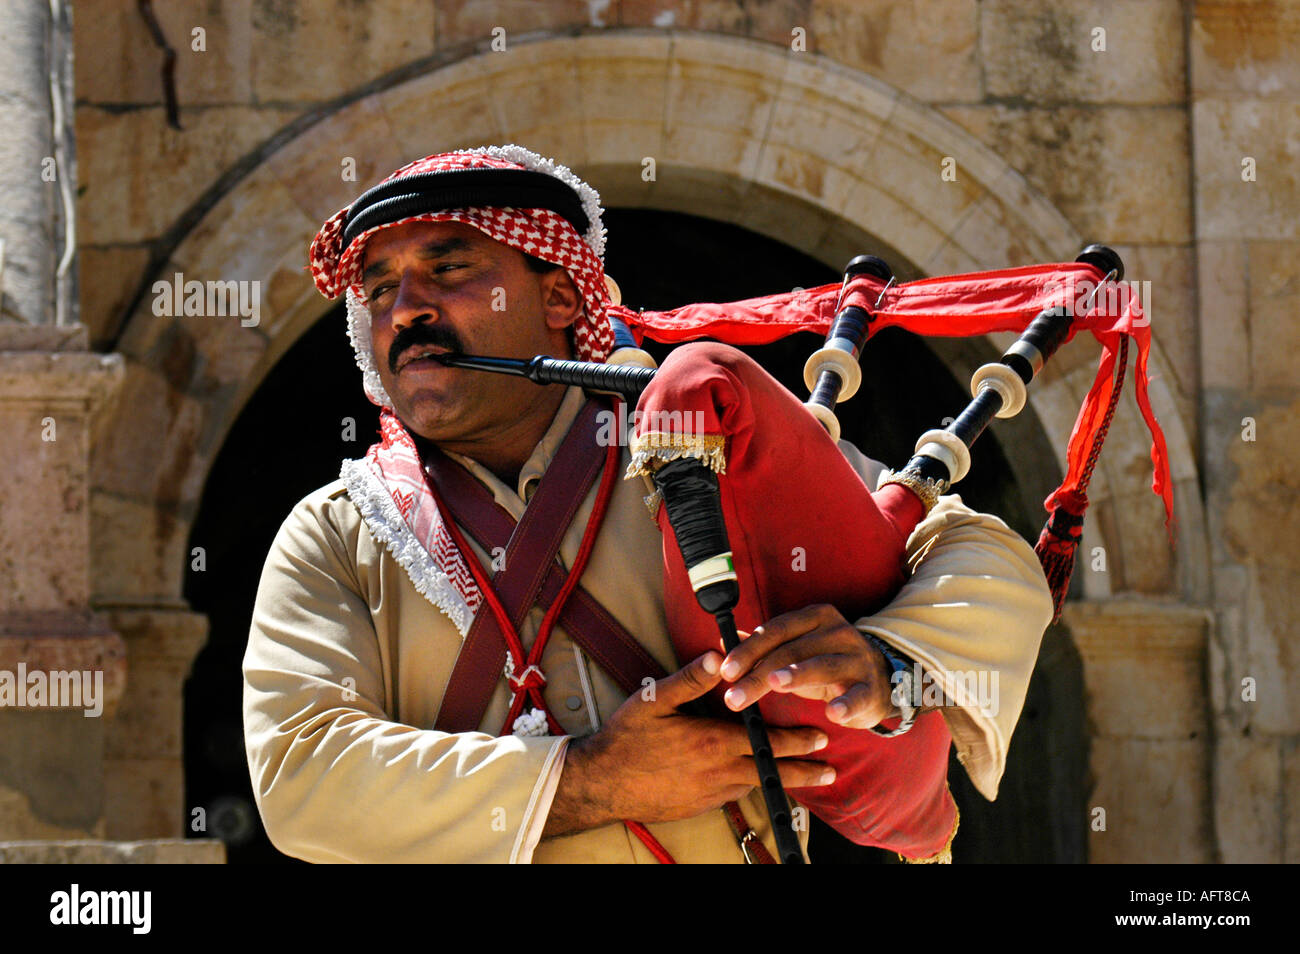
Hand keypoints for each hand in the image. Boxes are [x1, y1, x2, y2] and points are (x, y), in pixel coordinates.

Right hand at [542, 651, 833, 835]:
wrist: (601, 784)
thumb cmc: (626, 738)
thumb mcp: (655, 700)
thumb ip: (690, 679)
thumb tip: (718, 655)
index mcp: (712, 742)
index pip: (766, 742)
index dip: (797, 742)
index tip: (821, 739)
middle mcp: (718, 772)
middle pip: (771, 773)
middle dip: (803, 771)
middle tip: (829, 771)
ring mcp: (709, 793)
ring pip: (754, 786)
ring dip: (781, 782)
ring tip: (803, 779)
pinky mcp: (699, 806)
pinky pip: (733, 795)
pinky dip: (751, 787)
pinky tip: (753, 781)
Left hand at [718, 604, 894, 729]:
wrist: (879, 679)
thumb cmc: (826, 664)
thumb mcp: (795, 651)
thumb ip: (762, 647)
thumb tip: (721, 644)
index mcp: (815, 618)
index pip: (776, 630)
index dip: (749, 650)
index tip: (725, 671)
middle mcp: (838, 632)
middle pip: (792, 651)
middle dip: (760, 674)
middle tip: (734, 697)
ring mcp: (857, 658)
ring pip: (822, 666)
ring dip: (797, 675)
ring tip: (775, 684)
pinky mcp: (871, 687)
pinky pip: (857, 695)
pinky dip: (845, 704)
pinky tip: (832, 713)